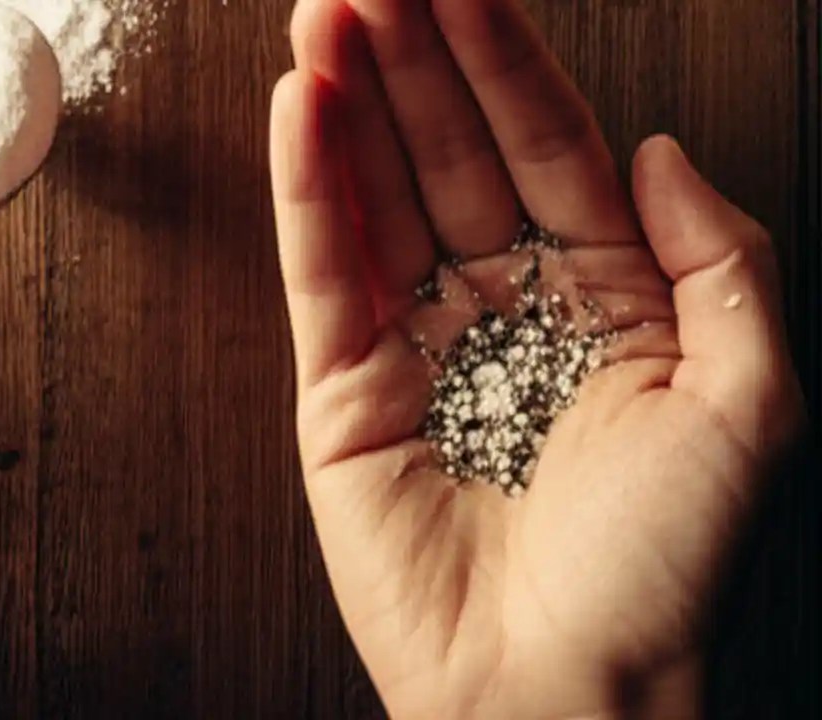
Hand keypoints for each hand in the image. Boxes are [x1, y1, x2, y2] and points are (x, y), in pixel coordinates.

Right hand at [270, 1, 803, 716]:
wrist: (564, 691)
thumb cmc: (667, 572)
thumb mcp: (754, 403)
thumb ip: (722, 259)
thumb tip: (656, 149)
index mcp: (608, 303)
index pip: (548, 148)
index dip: (506, 62)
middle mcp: (508, 312)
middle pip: (452, 154)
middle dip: (412, 60)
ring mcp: (418, 345)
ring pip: (377, 197)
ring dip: (348, 103)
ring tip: (324, 17)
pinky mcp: (343, 389)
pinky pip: (322, 270)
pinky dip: (306, 188)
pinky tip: (298, 111)